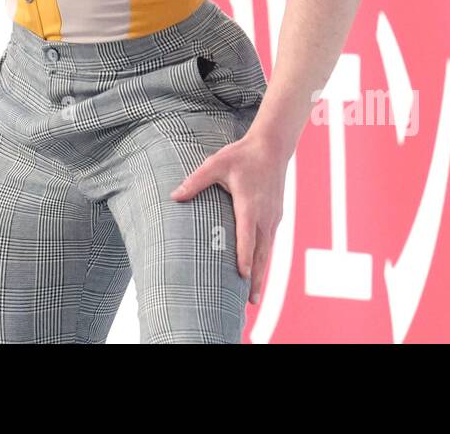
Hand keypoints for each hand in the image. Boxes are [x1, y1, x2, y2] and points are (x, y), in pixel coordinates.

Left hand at [169, 130, 286, 305]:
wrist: (272, 147)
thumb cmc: (242, 155)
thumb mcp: (216, 164)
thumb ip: (196, 181)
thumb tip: (174, 196)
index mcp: (249, 206)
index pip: (247, 237)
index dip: (245, 257)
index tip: (243, 277)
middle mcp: (264, 216)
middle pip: (262, 253)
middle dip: (256, 278)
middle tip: (251, 302)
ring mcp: (273, 217)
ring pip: (267, 251)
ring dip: (262, 273)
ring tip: (254, 295)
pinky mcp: (275, 216)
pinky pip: (270, 242)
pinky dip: (265, 259)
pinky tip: (259, 269)